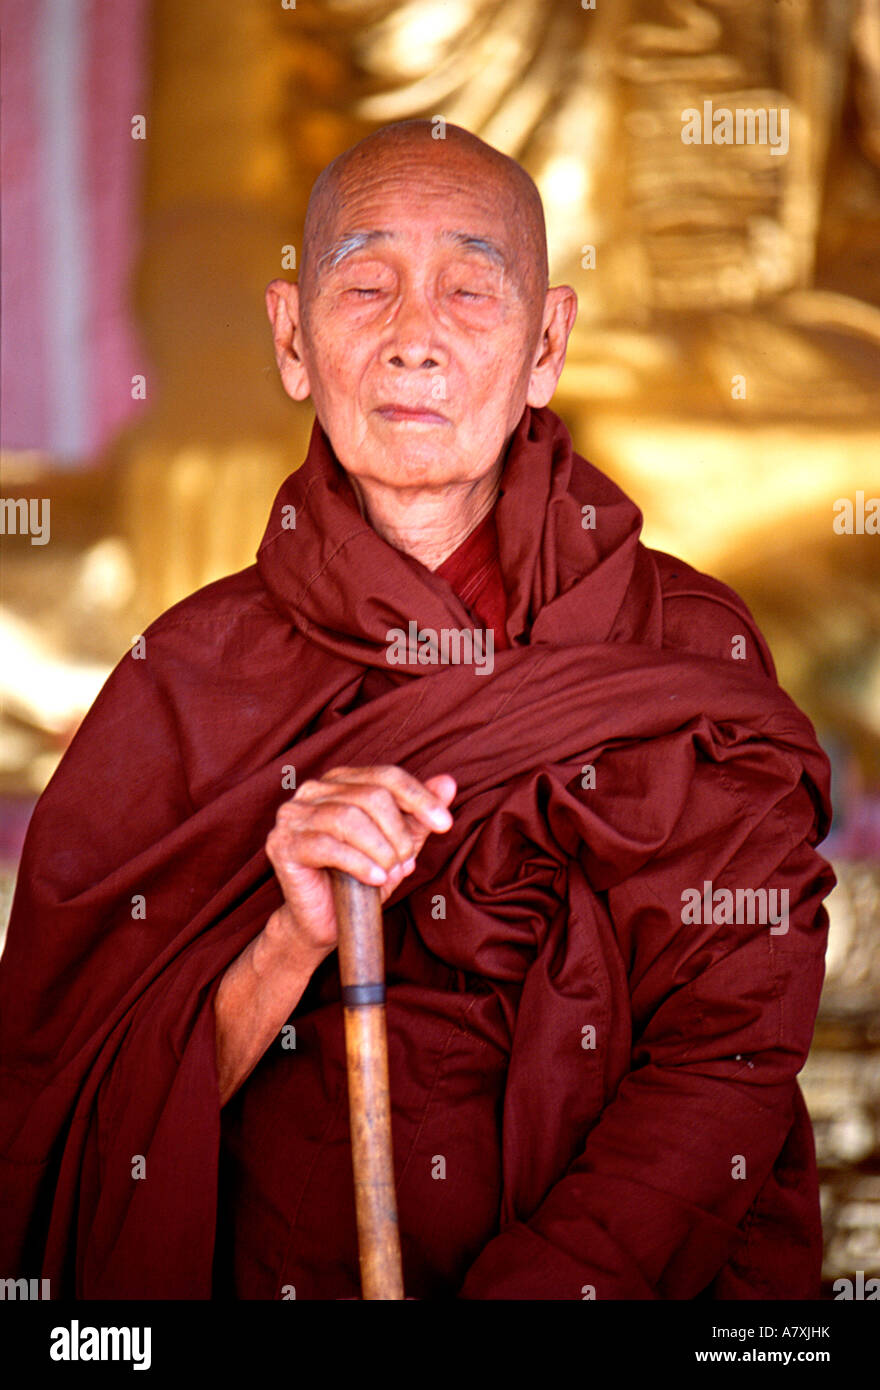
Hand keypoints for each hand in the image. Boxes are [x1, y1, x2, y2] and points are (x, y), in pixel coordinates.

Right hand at [265, 766, 455, 957]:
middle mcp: (312, 790)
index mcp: (339, 781)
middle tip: (407, 863)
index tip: (445, 825)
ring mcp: (293, 816)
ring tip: (391, 873)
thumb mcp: (397, 846)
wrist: (324, 921)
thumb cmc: (360, 878)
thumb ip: (417, 815)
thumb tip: (447, 783)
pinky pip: (328, 846)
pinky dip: (359, 863)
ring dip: (381, 849)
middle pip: (371, 796)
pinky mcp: (282, 845)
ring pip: (349, 818)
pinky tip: (375, 879)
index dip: (419, 798)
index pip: (386, 776)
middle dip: (399, 833)